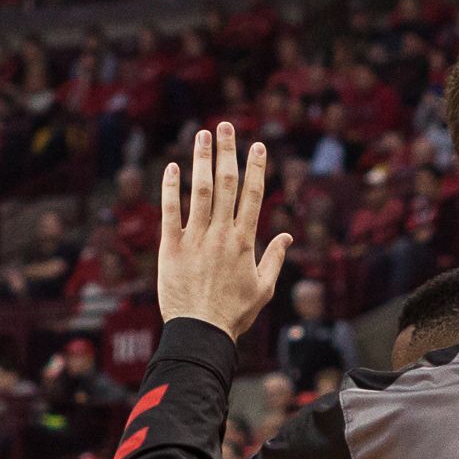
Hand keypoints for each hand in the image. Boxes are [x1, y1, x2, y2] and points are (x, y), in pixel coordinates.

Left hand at [157, 123, 291, 339]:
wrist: (202, 332)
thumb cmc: (234, 314)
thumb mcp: (263, 289)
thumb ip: (274, 259)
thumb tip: (287, 237)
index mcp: (244, 241)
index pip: (252, 195)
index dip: (256, 168)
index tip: (257, 146)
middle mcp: (221, 234)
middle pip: (226, 184)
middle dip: (227, 152)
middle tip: (224, 127)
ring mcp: (196, 239)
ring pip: (200, 191)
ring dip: (201, 160)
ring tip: (202, 136)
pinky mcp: (172, 247)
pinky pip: (170, 211)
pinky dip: (171, 188)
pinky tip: (172, 167)